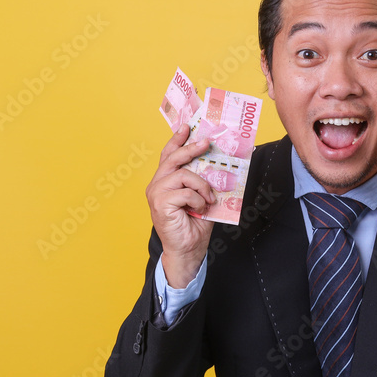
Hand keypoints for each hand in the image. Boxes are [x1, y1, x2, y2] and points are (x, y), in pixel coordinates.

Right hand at [146, 124, 214, 287]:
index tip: (187, 127)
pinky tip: (200, 209)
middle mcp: (156, 184)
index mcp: (165, 181)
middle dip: (191, 148)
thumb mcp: (202, 197)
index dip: (177, 139)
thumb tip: (221, 165)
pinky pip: (185, 191)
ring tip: (208, 198)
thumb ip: (203, 181)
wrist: (188, 250)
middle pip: (173, 158)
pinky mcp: (160, 203)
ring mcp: (156, 193)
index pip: (169, 155)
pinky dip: (197, 199)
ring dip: (201, 185)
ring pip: (182, 174)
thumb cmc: (194, 225)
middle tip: (207, 143)